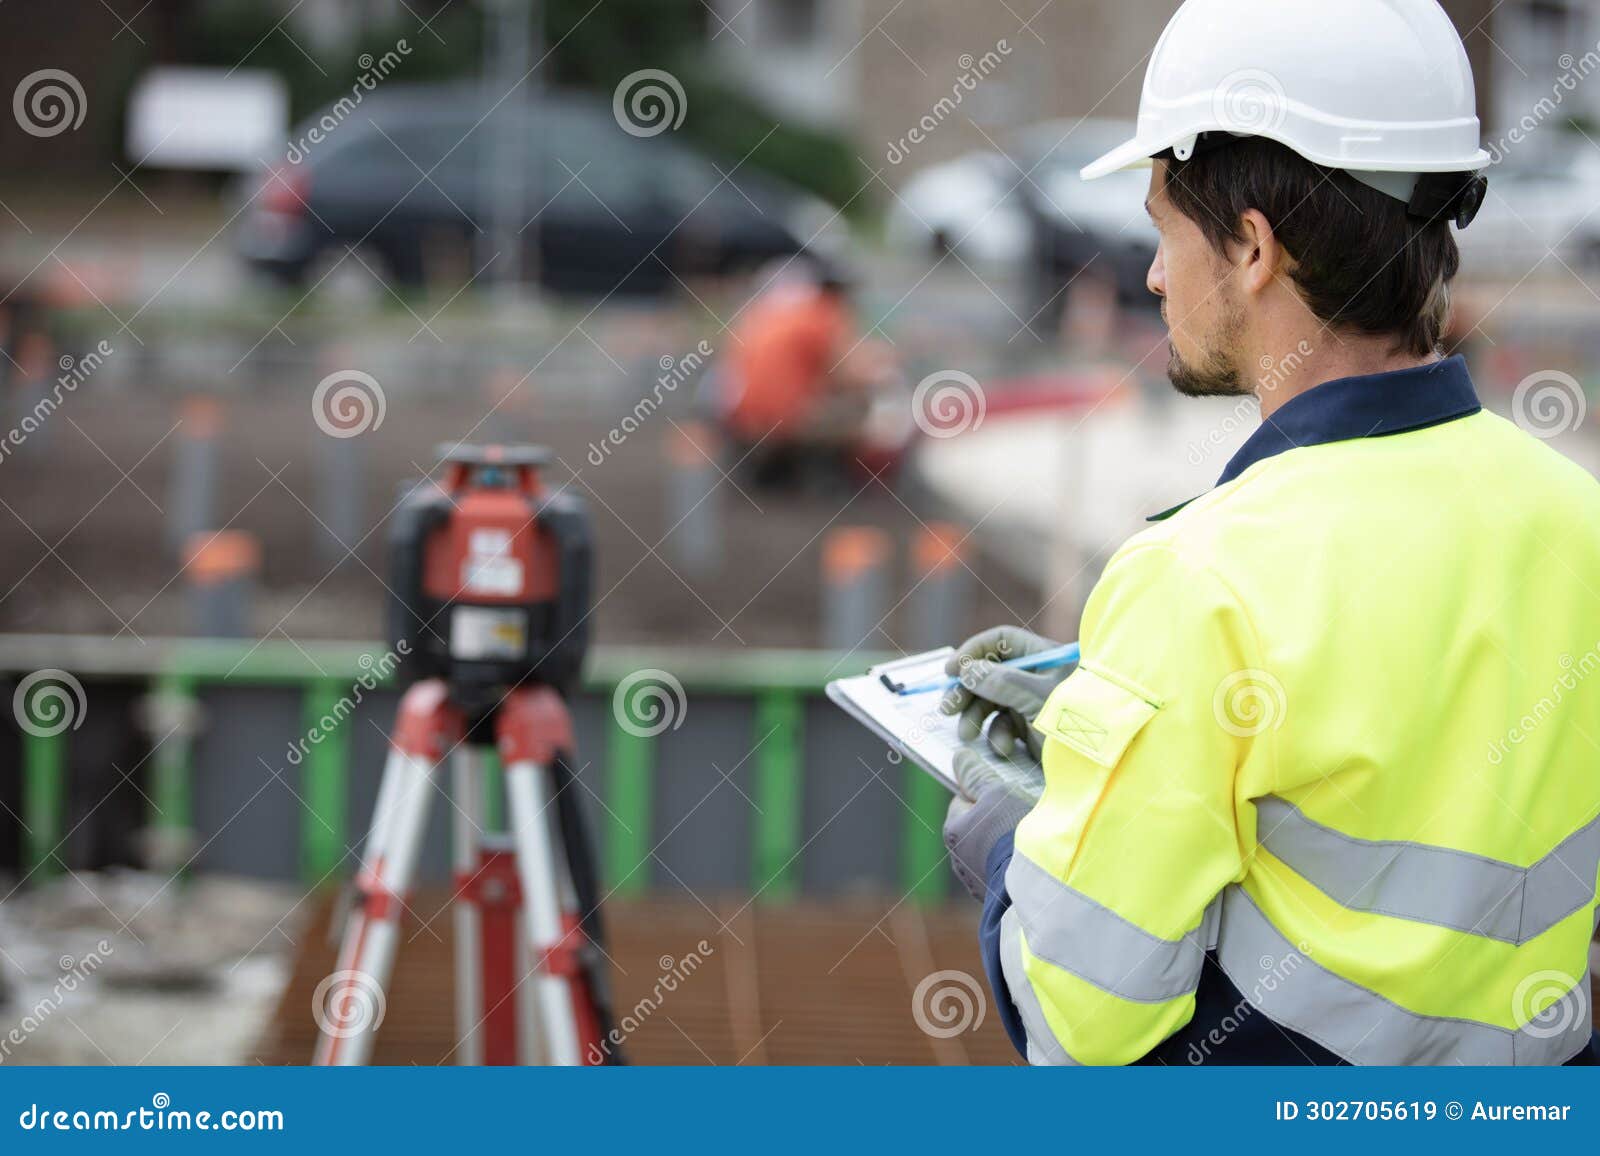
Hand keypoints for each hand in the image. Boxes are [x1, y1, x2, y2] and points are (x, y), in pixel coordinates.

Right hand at [939, 626, 1074, 759]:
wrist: (1111, 766)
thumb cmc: (1084, 723)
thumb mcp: (1041, 698)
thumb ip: (1002, 682)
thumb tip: (967, 670)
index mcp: (1047, 658)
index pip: (1003, 642)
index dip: (974, 652)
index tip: (950, 670)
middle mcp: (1040, 677)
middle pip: (992, 673)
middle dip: (968, 690)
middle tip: (946, 709)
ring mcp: (1036, 704)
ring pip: (993, 703)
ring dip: (977, 718)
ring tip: (967, 735)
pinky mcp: (1034, 731)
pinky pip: (1005, 728)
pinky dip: (998, 737)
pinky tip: (1003, 750)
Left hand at [943, 742, 1042, 901]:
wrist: (1035, 885)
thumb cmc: (1012, 832)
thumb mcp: (997, 793)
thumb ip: (978, 775)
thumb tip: (959, 756)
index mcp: (953, 831)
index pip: (963, 800)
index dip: (984, 791)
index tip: (1005, 789)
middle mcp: (959, 859)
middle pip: (978, 827)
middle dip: (998, 818)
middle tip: (1022, 811)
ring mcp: (978, 882)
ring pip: (993, 851)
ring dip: (1008, 843)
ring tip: (1033, 836)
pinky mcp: (997, 898)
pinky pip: (1005, 872)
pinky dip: (1017, 864)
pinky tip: (1035, 859)